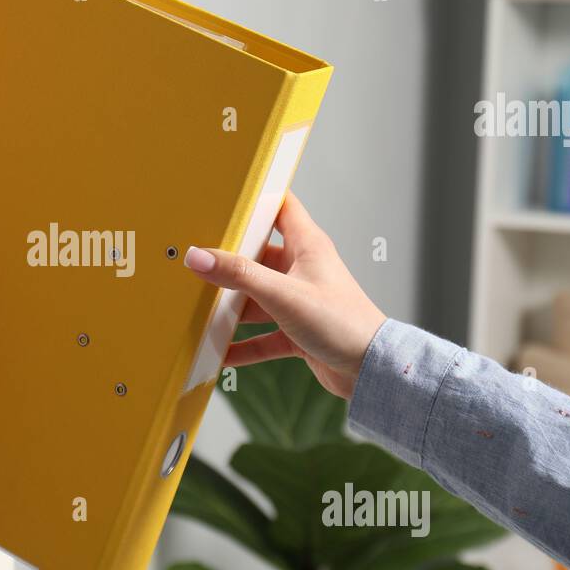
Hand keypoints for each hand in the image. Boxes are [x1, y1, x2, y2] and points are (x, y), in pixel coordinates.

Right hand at [182, 191, 385, 399]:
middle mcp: (303, 270)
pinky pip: (262, 336)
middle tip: (198, 260)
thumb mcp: (283, 294)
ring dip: (232, 308)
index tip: (225, 199)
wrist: (371, 370)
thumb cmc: (344, 323)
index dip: (256, 200)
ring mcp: (299, 302)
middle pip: (258, 257)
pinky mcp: (297, 332)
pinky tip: (221, 352)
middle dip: (229, 262)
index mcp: (307, 246)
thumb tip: (200, 257)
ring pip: (256, 299)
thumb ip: (239, 275)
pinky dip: (242, 344)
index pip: (280, 208)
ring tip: (201, 310)